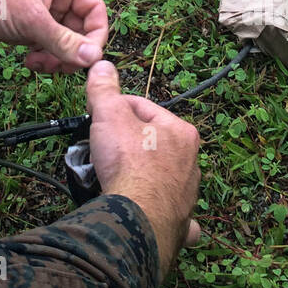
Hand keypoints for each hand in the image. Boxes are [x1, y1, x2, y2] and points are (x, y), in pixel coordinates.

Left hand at [0, 0, 108, 71]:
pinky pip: (45, 45)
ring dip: (56, 57)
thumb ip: (63, 41)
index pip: (95, 10)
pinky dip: (42, 57)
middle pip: (80, 29)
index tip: (87, 58)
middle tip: (59, 66)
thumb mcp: (31, 20)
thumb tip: (93, 58)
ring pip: (63, 41)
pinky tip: (28, 61)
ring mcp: (39, 13)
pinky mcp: (24, 27)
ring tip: (38, 64)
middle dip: (72, 51)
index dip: (96, 35)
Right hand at [86, 60, 201, 267]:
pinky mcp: (179, 221)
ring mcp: (187, 194)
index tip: (96, 119)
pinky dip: (164, 212)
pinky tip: (153, 212)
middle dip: (128, 144)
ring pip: (161, 176)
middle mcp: (191, 161)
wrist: (138, 217)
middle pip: (152, 143)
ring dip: (145, 176)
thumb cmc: (128, 162)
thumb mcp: (110, 115)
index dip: (115, 110)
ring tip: (116, 178)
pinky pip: (173, 213)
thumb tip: (102, 65)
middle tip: (103, 150)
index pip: (142, 108)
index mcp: (180, 131)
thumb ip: (104, 89)